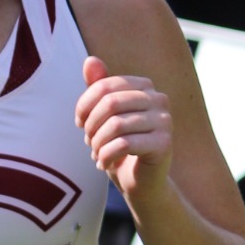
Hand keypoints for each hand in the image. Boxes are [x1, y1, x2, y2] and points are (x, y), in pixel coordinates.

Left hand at [75, 54, 172, 204]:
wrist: (142, 184)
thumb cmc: (120, 147)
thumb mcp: (105, 117)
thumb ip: (98, 89)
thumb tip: (90, 60)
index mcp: (145, 87)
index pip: (106, 86)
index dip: (85, 105)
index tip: (79, 124)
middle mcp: (159, 99)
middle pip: (110, 103)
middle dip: (91, 126)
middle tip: (88, 142)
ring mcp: (165, 121)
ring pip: (116, 125)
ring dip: (97, 144)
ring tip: (96, 154)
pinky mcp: (165, 144)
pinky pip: (124, 144)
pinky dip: (106, 156)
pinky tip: (104, 164)